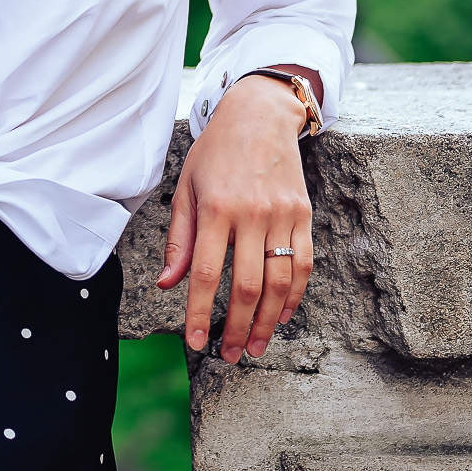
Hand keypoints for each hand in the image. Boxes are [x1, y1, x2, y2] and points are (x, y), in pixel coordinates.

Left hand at [156, 72, 314, 362]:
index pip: (205, 273)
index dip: (199, 312)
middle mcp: (251, 214)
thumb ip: (179, 239)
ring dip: (268, 322)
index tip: (195, 341)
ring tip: (256, 346)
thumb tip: (167, 284)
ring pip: (279, 283)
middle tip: (230, 355)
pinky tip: (282, 315)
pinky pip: (303, 265)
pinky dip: (294, 296)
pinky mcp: (304, 215)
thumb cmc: (215, 152)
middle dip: (238, 328)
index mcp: (216, 208)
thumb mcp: (186, 187)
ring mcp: (282, 215)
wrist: (260, 115)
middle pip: (247, 286)